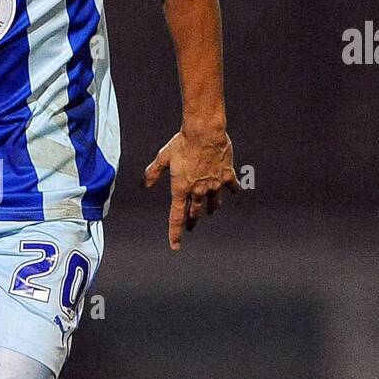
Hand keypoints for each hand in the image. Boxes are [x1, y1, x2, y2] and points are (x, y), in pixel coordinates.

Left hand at [142, 126, 239, 250]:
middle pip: (195, 212)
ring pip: (214, 203)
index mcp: (181, 189)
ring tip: (211, 211)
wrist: (205, 132)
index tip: (176, 246)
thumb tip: (144, 186)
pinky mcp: (227, 175)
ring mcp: (214, 184)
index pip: (176, 217)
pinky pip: (231, 187)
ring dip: (211, 208)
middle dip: (192, 220)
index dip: (175, 233)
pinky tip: (234, 192)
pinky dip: (232, 190)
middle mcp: (198, 190)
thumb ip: (153, 173)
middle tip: (192, 225)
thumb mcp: (163, 158)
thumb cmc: (182, 143)